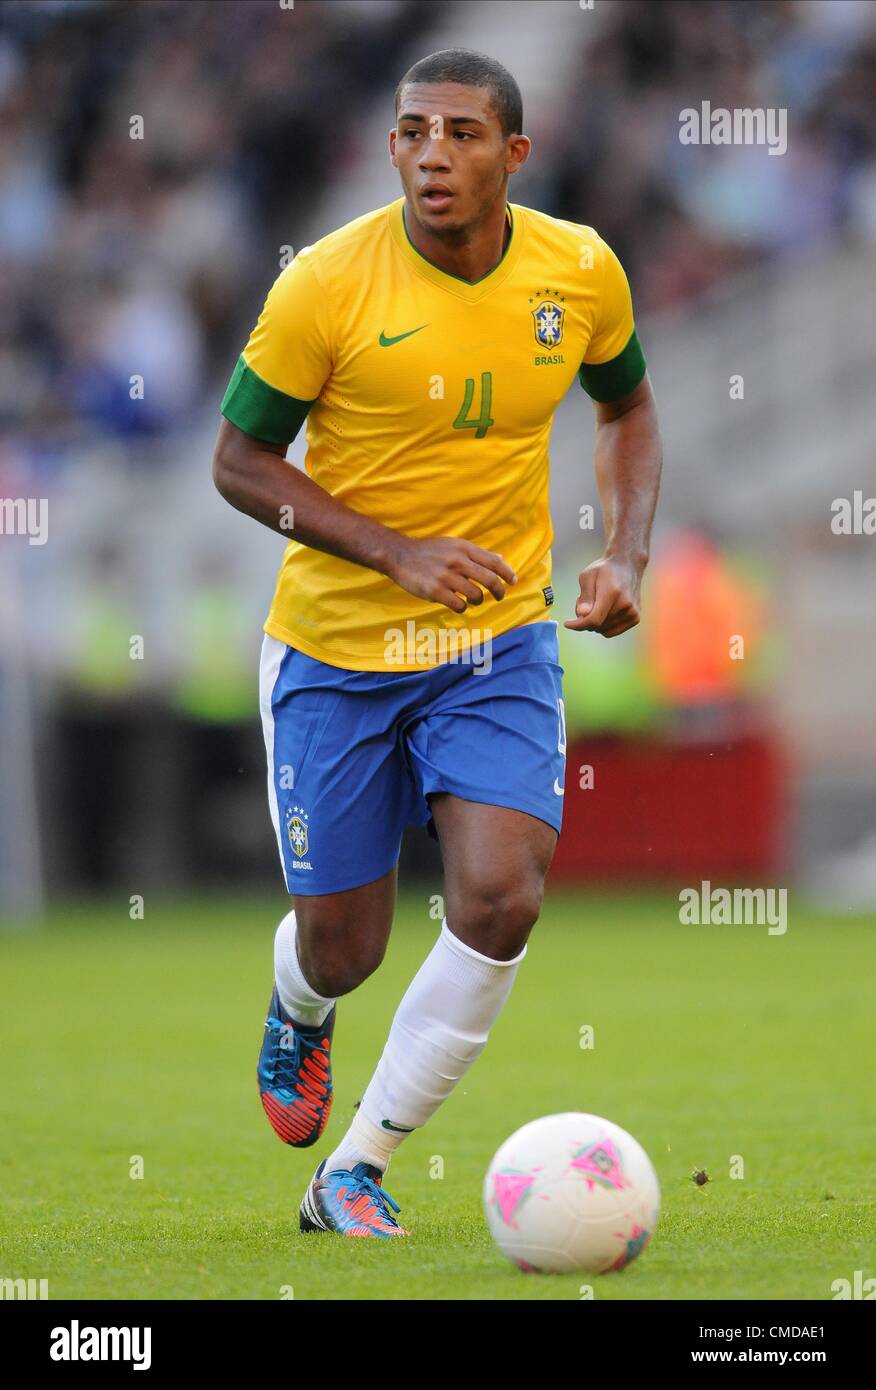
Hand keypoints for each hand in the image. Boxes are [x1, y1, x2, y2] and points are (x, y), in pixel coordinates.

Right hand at [385, 535, 517, 613]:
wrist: (400, 555)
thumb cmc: (430, 551)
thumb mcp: (454, 545)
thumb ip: (477, 553)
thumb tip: (500, 558)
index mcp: (464, 548)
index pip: (494, 561)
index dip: (507, 573)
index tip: (513, 581)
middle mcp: (457, 561)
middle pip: (489, 580)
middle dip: (499, 591)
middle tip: (499, 596)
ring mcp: (446, 576)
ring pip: (476, 595)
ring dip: (478, 601)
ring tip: (473, 600)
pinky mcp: (435, 591)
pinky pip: (459, 605)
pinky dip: (462, 607)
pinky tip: (458, 604)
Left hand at [564, 555, 642, 637]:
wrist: (627, 565)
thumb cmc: (604, 570)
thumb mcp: (587, 576)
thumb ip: (585, 596)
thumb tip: (582, 614)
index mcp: (612, 593)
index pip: (593, 619)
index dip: (578, 625)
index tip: (567, 624)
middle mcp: (625, 605)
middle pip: (597, 626)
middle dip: (585, 619)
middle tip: (584, 603)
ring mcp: (632, 612)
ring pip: (604, 631)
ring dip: (594, 623)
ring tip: (595, 605)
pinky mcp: (635, 618)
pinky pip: (612, 632)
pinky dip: (603, 626)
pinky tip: (603, 612)